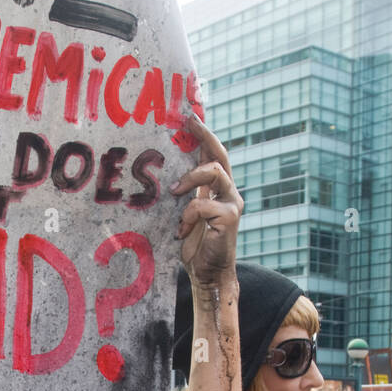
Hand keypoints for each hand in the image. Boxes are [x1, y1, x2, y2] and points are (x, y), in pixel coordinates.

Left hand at [170, 115, 242, 284]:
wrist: (208, 273)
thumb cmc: (194, 246)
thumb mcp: (184, 214)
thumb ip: (182, 195)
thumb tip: (159, 174)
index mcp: (217, 189)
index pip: (214, 153)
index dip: (203, 133)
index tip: (188, 117)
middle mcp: (228, 191)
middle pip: (220, 153)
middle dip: (204, 135)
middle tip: (187, 123)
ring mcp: (231, 203)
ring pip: (214, 171)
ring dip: (191, 178)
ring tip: (174, 192)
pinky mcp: (230, 217)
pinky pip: (202, 204)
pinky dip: (188, 216)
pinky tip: (181, 231)